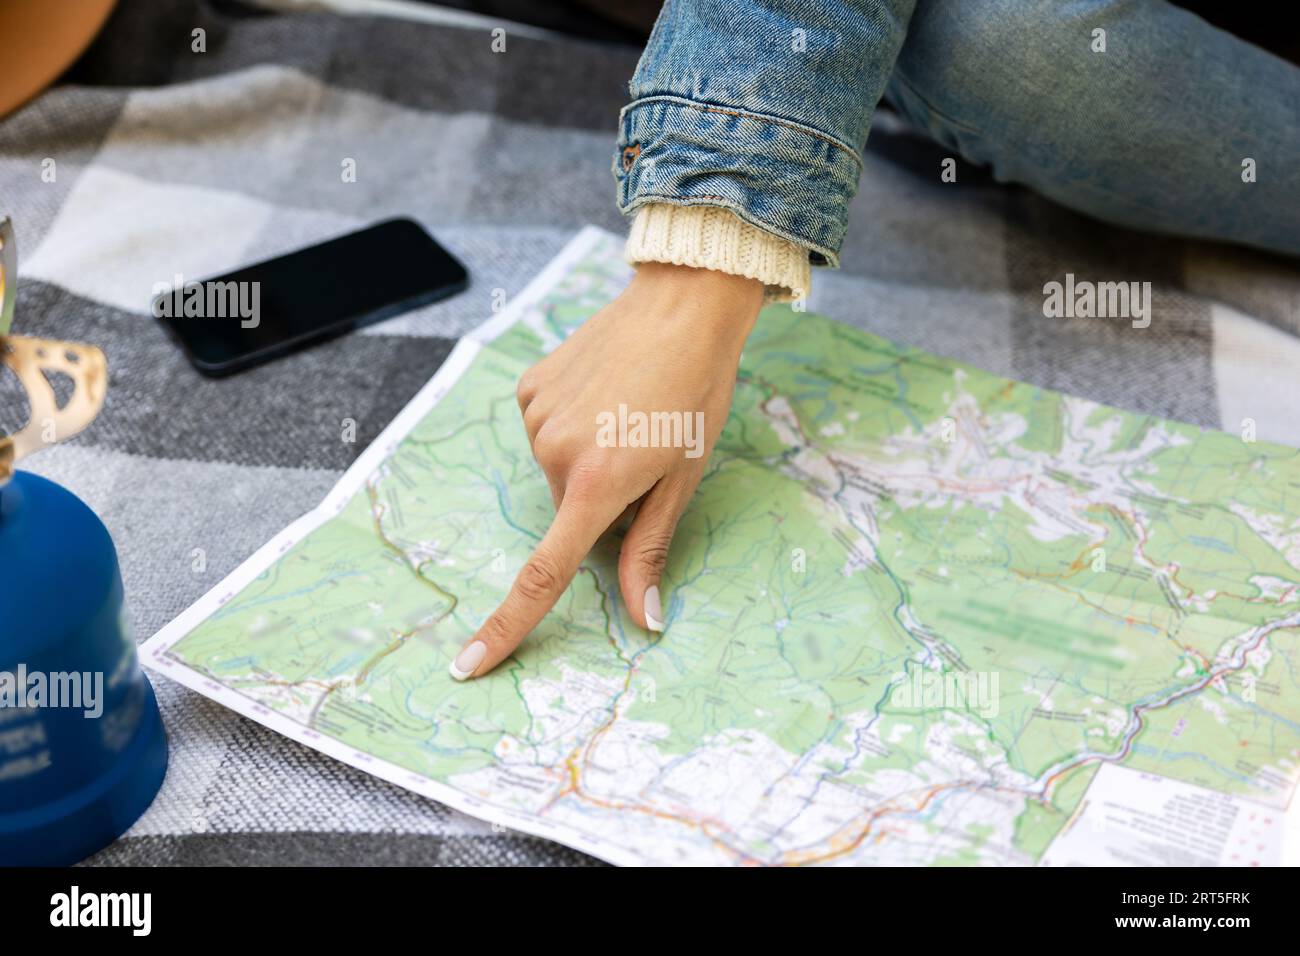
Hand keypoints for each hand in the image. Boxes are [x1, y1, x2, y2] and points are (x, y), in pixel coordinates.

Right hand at [449, 261, 764, 679]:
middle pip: (572, 512)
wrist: (681, 305)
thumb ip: (652, 549)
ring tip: (630, 412)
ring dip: (589, 459)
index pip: (544, 574)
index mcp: (597, 485)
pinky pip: (548, 429)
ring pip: (560, 470)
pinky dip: (573, 424)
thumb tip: (645, 621)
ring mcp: (536, 419)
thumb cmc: (697, 395)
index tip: (468, 665)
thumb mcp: (683, 477)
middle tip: (648, 453)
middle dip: (605, 500)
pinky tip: (605, 392)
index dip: (505, 627)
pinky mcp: (529, 388)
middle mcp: (555, 455)